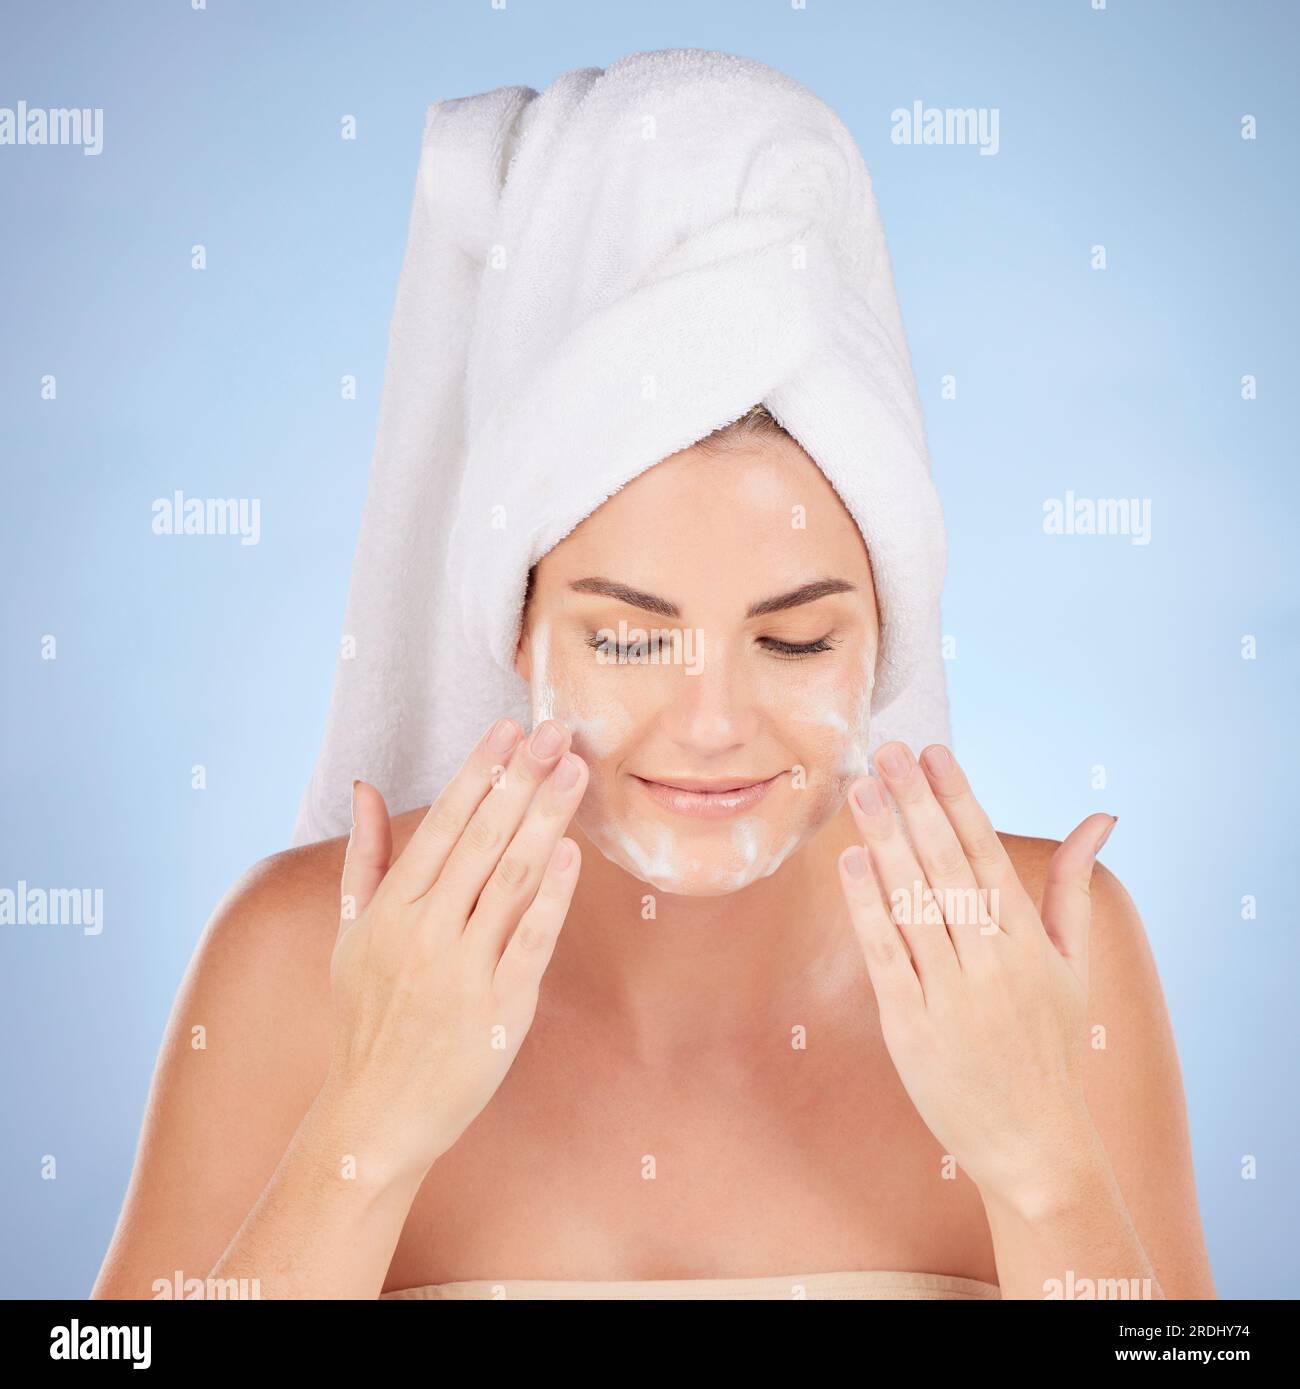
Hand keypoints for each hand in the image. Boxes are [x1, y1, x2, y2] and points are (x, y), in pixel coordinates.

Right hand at [320, 716, 586, 1186]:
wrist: (374, 1117)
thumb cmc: (366, 1019)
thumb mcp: (350, 935)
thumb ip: (365, 857)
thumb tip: (366, 786)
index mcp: (390, 911)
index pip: (442, 825)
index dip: (479, 773)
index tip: (509, 730)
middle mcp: (425, 934)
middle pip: (484, 841)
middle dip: (522, 779)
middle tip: (557, 731)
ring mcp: (463, 972)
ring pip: (512, 880)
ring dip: (546, 820)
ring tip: (574, 772)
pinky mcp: (500, 1011)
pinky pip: (532, 942)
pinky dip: (553, 895)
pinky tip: (571, 852)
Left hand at [837, 741, 1115, 1213]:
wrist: (1035, 1146)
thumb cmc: (1051, 1047)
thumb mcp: (1073, 966)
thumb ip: (1074, 888)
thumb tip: (1100, 818)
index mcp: (1029, 943)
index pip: (987, 853)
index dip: (957, 799)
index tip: (932, 751)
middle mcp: (992, 963)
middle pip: (946, 866)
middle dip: (915, 803)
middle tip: (886, 750)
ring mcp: (951, 995)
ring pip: (913, 903)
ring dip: (885, 841)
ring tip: (863, 790)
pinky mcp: (912, 1028)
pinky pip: (887, 956)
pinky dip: (869, 908)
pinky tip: (852, 862)